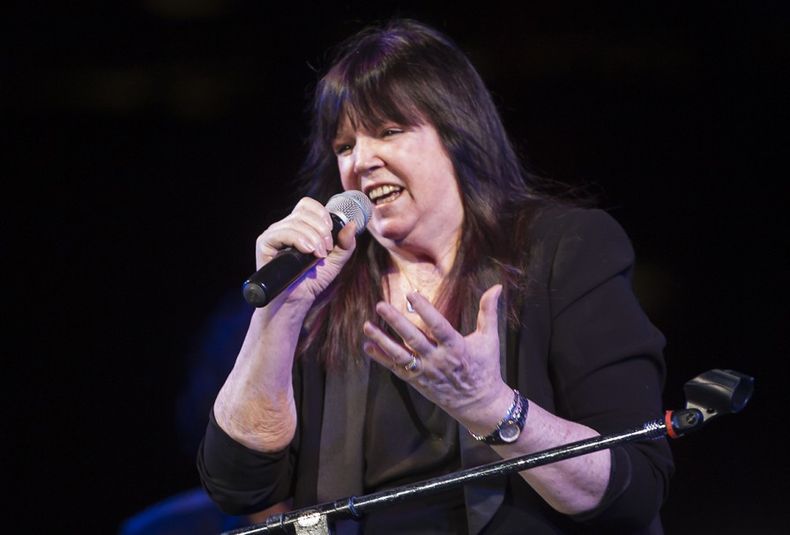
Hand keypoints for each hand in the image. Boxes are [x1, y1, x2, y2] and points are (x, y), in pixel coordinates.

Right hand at [255, 197, 357, 307]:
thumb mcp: (335, 261)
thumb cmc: (312, 282)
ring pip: (295, 222)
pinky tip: (308, 252)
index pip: (307, 205)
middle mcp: (285, 227)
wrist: (296, 301)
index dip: (321, 213)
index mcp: (300, 226)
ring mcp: (274, 234)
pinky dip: (299, 239)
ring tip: (319, 255)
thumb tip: (352, 224)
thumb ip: (346, 244)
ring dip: (313, 237)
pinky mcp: (265, 244)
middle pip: (304, 212)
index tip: (331, 231)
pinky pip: (281, 232)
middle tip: (327, 249)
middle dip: (321, 229)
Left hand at [361, 284, 512, 431]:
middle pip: (414, 339)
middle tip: (381, 305)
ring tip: (367, 326)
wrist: (479, 403)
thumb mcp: (490, 338)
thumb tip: (497, 286)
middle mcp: (438, 361)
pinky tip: (368, 346)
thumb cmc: (485, 367)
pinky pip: (397, 369)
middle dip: (396, 322)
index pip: (439, 326)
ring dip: (382, 340)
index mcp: (457, 348)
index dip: (425, 310)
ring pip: (400, 355)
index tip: (411, 294)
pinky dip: (382, 359)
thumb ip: (489, 312)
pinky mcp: (417, 382)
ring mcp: (426, 372)